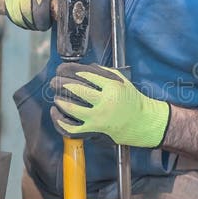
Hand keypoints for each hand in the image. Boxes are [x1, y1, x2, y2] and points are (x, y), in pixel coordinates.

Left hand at [50, 63, 170, 147]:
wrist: (143, 122)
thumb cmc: (133, 100)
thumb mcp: (122, 81)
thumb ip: (103, 72)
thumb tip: (84, 67)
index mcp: (111, 87)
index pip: (85, 75)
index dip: (71, 71)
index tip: (63, 69)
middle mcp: (104, 102)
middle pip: (76, 90)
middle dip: (61, 83)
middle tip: (54, 81)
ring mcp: (98, 118)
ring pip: (71, 109)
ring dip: (60, 101)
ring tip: (56, 97)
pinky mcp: (94, 131)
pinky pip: (72, 128)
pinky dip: (60, 121)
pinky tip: (56, 113)